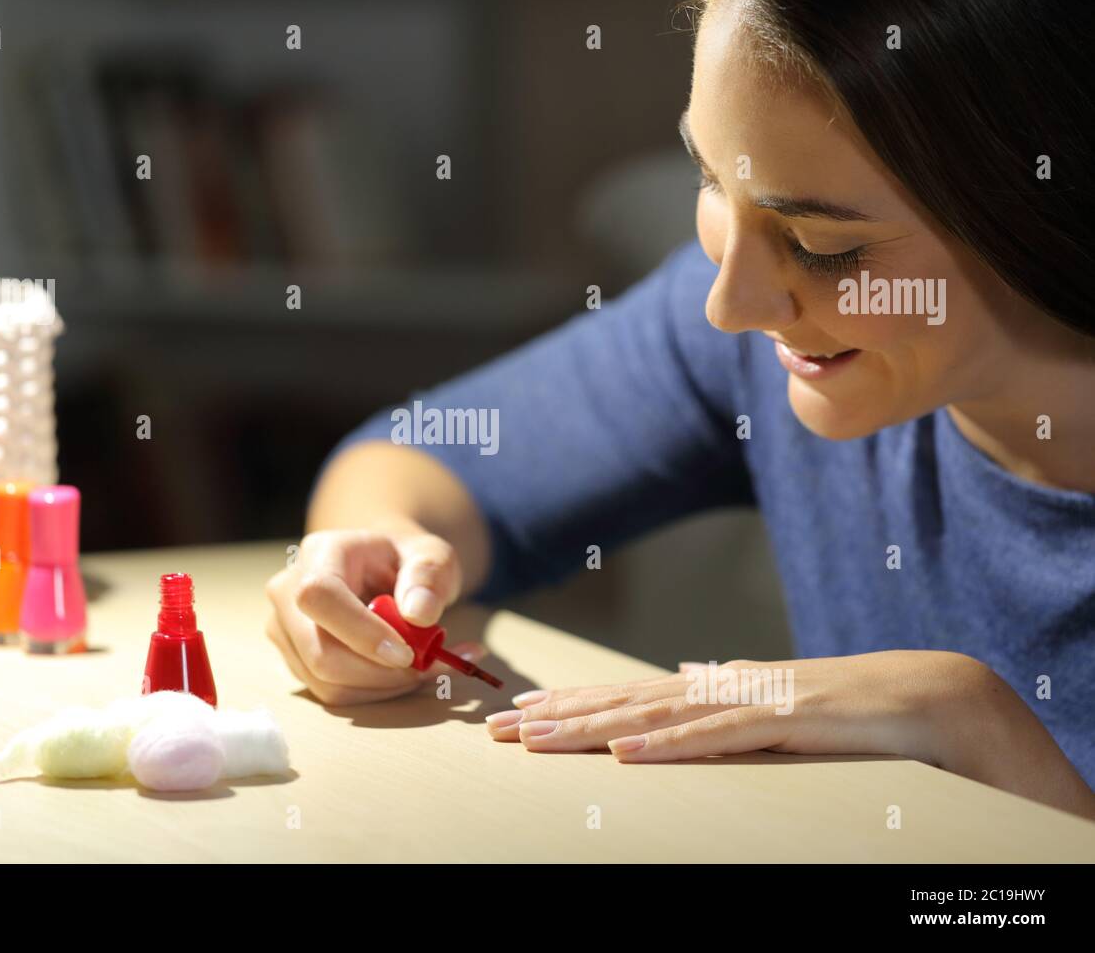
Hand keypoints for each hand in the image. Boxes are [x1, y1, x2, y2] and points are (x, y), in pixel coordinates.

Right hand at [264, 518, 483, 704]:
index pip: (321, 595)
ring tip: (419, 667)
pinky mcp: (293, 658)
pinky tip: (397, 672)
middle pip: (319, 651)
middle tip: (424, 666)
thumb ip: (429, 576)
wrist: (380, 568)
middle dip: (378, 672)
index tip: (405, 654)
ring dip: (381, 685)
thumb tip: (419, 614)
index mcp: (322, 553)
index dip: (361, 632)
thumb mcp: (431, 555)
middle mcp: (289, 590)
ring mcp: (285, 627)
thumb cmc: (404, 560)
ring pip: (327, 681)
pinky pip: (332, 692)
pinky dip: (372, 692)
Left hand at [486, 651, 1094, 816]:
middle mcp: (720, 687)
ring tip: (537, 740)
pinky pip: (716, 738)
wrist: (929, 695)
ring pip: (654, 715)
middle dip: (559, 716)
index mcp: (716, 688)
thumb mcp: (777, 705)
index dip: (572, 705)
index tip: (522, 715)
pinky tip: (624, 753)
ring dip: (591, 728)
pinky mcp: (784, 721)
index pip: (628, 696)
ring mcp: (749, 701)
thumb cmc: (852, 709)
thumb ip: (731, 690)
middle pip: (624, 701)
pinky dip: (668, 744)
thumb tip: (691, 675)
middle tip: (499, 729)